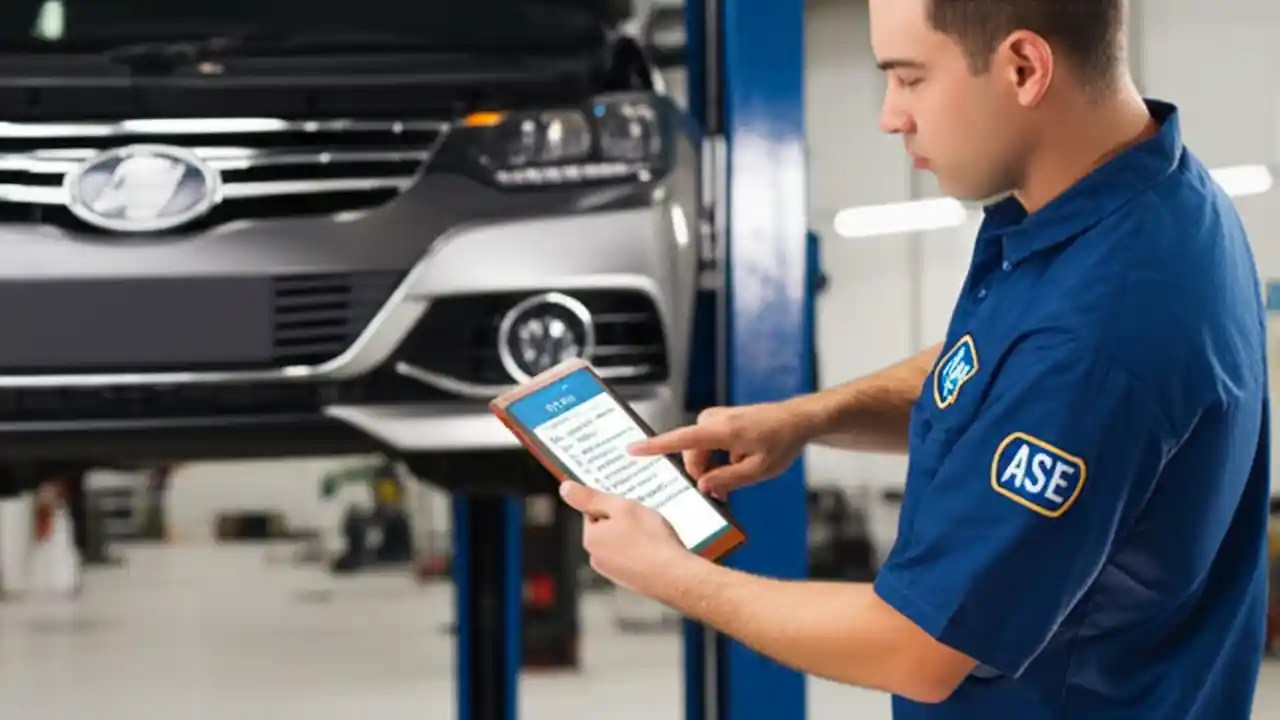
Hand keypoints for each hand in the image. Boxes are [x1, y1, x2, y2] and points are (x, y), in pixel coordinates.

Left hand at [558, 481, 688, 595]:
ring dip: (636, 534)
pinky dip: (644, 549)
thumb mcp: (621, 507)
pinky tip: (658, 547)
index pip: (593, 510)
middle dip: (625, 519)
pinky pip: (634, 556)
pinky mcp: (631, 580)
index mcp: (591, 539)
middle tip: (644, 515)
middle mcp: (597, 558)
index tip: (629, 501)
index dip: (612, 502)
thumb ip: (591, 497)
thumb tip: (565, 488)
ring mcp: (615, 572)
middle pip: (607, 527)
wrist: (676, 577)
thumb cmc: (651, 540)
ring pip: (622, 541)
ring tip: (655, 532)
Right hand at [628, 400, 814, 497]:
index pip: (680, 439)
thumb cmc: (781, 442)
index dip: (655, 446)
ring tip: (736, 477)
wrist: (796, 420)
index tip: (633, 449)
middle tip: (722, 493)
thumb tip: (703, 486)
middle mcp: (714, 420)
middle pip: (691, 453)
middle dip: (702, 474)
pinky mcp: (720, 420)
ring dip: (712, 467)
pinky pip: (708, 444)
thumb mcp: (758, 470)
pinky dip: (718, 457)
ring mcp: (716, 418)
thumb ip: (728, 480)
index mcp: (721, 431)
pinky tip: (738, 463)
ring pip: (699, 450)